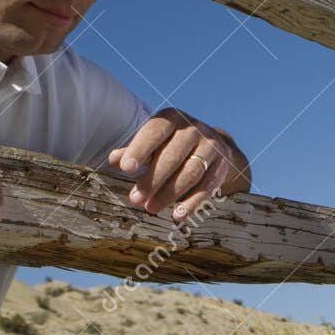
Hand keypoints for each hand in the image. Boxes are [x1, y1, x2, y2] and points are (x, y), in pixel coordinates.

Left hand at [107, 108, 242, 218]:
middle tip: (135, 199)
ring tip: (151, 208)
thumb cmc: (170, 143)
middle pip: (172, 156)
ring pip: (191, 172)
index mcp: (171, 118)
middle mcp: (193, 129)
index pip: (154, 132)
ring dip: (169, 194)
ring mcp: (211, 146)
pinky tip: (178, 215)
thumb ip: (134, 151)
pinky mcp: (222, 165)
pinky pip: (207, 186)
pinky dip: (192, 203)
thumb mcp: (152, 142)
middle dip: (152, 180)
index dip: (139, 149)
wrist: (212, 143)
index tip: (125, 168)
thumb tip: (113, 159)